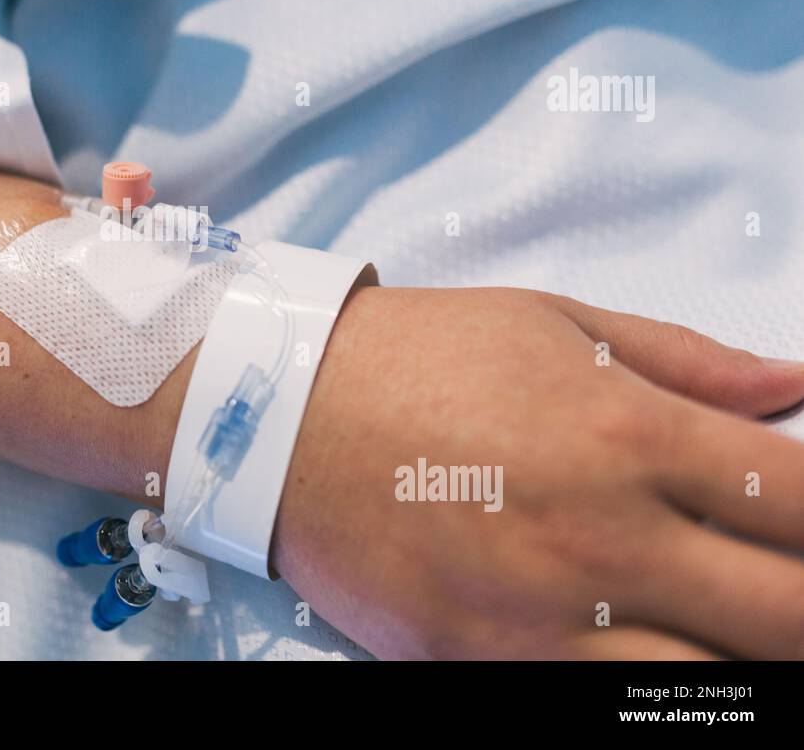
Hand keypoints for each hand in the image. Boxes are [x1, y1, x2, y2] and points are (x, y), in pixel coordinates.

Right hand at [273, 286, 803, 658]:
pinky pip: (606, 703)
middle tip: (779, 579)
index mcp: (629, 434)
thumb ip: (684, 361)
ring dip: (740, 653)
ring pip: (707, 685)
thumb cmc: (417, 356)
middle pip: (787, 616)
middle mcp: (603, 538)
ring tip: (725, 624)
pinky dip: (645, 681)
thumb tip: (792, 387)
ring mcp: (543, 620)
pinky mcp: (483, 666)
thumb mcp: (551, 323)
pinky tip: (647, 647)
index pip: (800, 503)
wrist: (274, 415)